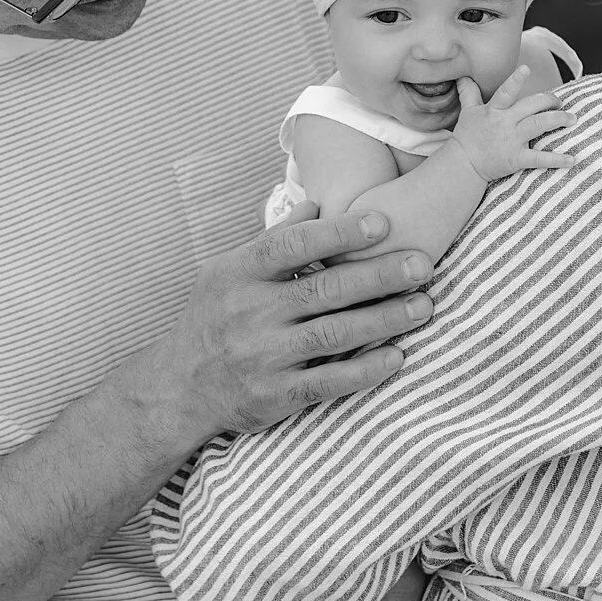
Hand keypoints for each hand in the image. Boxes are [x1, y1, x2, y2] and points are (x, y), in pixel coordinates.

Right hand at [128, 205, 435, 441]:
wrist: (177, 388)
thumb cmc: (213, 318)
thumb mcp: (227, 271)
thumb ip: (273, 241)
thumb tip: (317, 204)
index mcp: (239, 274)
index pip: (292, 245)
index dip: (339, 232)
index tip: (383, 221)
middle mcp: (251, 312)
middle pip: (323, 288)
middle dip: (378, 276)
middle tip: (423, 264)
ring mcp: (263, 356)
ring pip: (333, 333)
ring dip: (384, 320)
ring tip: (424, 307)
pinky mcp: (275, 396)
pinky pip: (328, 381)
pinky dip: (365, 370)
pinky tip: (397, 356)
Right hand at [447, 66, 577, 183]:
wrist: (462, 165)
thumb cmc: (466, 137)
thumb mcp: (467, 112)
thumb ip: (469, 93)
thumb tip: (464, 77)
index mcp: (494, 110)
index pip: (506, 92)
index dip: (515, 80)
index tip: (526, 69)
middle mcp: (505, 122)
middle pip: (531, 106)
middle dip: (549, 101)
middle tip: (560, 101)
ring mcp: (512, 140)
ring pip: (539, 125)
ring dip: (558, 120)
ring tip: (572, 119)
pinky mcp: (516, 159)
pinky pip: (539, 158)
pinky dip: (556, 159)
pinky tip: (571, 159)